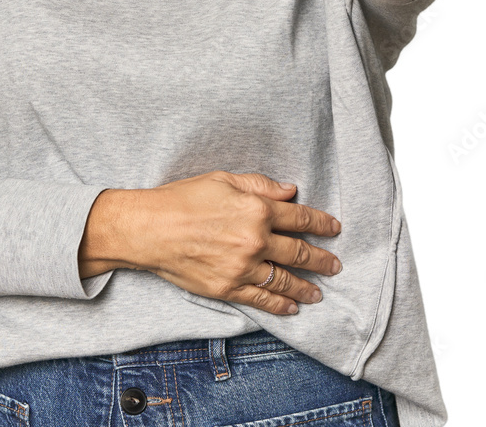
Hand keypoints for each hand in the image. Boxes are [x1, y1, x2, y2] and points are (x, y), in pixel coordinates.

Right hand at [137, 170, 341, 315]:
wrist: (150, 229)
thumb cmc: (182, 199)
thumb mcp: (223, 179)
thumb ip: (260, 185)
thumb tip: (289, 191)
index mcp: (257, 210)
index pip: (300, 218)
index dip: (321, 223)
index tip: (334, 228)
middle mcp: (255, 240)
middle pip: (299, 253)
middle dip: (322, 259)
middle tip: (335, 265)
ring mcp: (242, 268)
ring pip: (284, 280)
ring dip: (306, 286)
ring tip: (319, 290)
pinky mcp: (228, 288)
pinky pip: (262, 299)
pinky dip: (280, 304)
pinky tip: (292, 306)